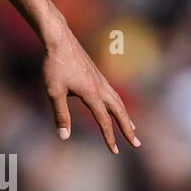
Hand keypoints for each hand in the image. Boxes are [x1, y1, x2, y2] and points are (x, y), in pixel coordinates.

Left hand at [42, 31, 139, 153]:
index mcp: (92, 94)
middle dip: (127, 129)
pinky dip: (118, 104)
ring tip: (131, 128)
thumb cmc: (54, 65)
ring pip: (118, 102)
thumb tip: (64, 137)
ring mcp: (100, 80)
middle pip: (119, 112)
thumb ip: (60, 115)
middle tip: (136, 144)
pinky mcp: (97, 74)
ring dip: (125, 117)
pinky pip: (112, 93)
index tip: (115, 151)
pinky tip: (115, 107)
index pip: (104, 121)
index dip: (109, 137)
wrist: (59, 39)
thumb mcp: (53, 91)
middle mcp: (101, 87)